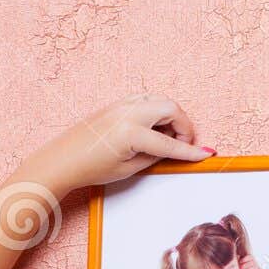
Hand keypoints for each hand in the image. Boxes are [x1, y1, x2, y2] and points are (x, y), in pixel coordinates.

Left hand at [29, 94, 212, 197]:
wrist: (63, 160)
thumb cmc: (91, 168)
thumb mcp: (128, 168)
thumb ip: (154, 156)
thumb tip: (172, 149)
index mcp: (131, 132)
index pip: (170, 143)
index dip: (190, 151)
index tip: (205, 154)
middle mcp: (128, 112)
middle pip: (171, 108)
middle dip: (183, 125)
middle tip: (182, 143)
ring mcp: (121, 104)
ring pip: (159, 99)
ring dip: (170, 115)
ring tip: (167, 137)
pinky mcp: (116, 103)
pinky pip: (145, 100)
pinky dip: (156, 111)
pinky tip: (153, 129)